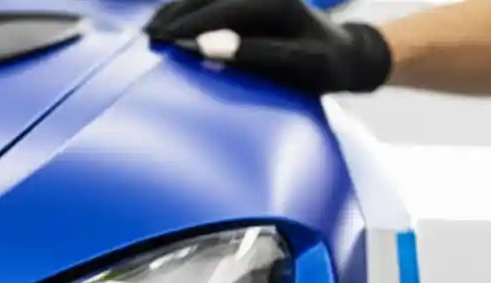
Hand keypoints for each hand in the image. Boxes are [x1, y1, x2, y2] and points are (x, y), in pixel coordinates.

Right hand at [146, 0, 391, 93]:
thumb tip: (210, 49)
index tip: (163, 44)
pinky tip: (165, 25)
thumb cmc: (325, 67)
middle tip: (146, 40)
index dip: (191, 27)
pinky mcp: (247, 3)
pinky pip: (209, 3)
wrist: (345, 54)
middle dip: (174, 17)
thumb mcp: (301, 66)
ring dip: (174, 12)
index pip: (224, 11)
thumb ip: (258, 55)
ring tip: (148, 33)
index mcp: (278, 3)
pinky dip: (185, 12)